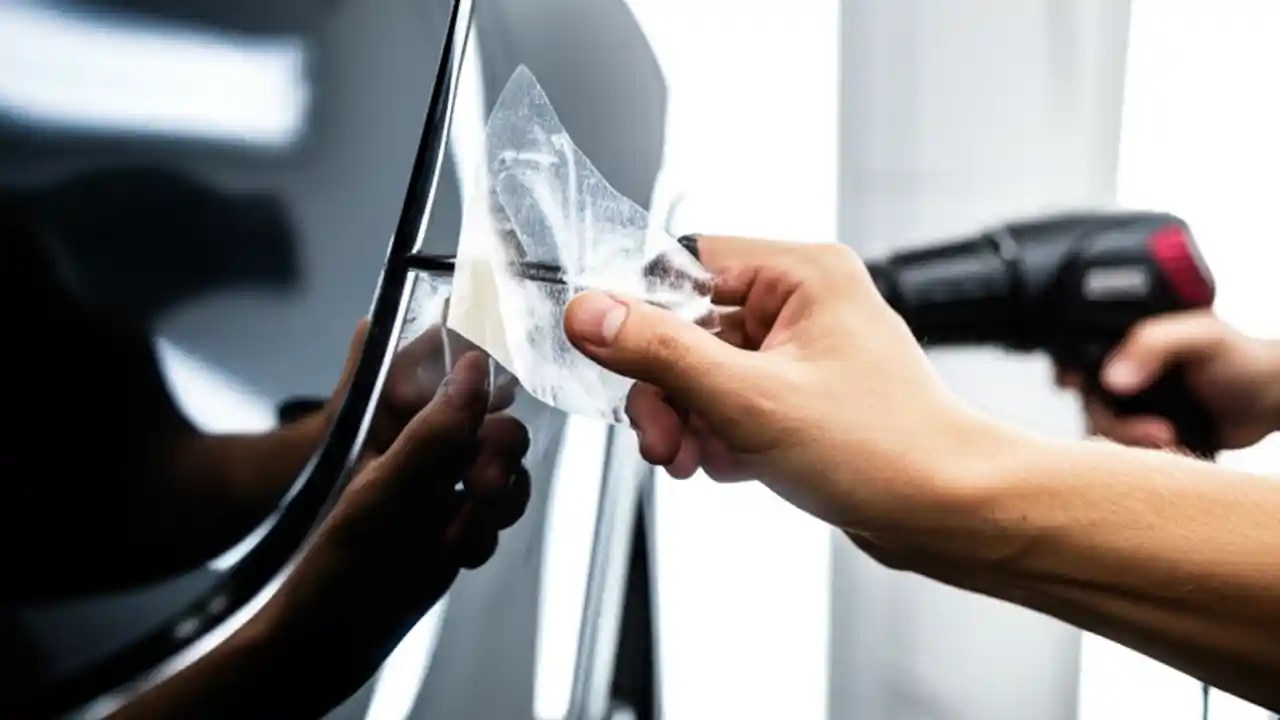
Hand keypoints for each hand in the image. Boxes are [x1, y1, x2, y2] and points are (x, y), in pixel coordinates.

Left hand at [257, 323, 529, 701]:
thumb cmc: (331, 573)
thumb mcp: (385, 495)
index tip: (505, 400)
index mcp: (383, 421)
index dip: (485, 377)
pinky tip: (460, 555)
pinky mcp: (444, 528)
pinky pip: (490, 514)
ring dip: (500, 496)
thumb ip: (434, 433)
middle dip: (497, 452)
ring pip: (496, 468)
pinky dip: (486, 532)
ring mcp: (429, 489)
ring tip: (468, 529)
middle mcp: (408, 447)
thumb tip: (475, 367)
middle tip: (481, 489)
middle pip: (484, 421)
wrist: (318, 653)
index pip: (447, 370)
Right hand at [562, 237, 996, 536]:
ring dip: (686, 420)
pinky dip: (716, 436)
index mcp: (801, 274)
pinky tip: (728, 466)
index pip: (687, 264)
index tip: (608, 350)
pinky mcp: (798, 396)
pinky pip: (729, 402)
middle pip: (688, 327)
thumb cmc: (885, 449)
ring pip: (704, 371)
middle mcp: (801, 304)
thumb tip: (590, 313)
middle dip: (666, 389)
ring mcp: (799, 352)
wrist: (946, 513)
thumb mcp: (749, 398)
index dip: (641, 310)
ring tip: (693, 460)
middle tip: (661, 437)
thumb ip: (660, 352)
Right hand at [1056, 311, 1279, 449]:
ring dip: (1133, 442)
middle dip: (1119, 424)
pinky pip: (1121, 449)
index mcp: (1126, 339)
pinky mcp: (1142, 431)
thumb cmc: (1242, 360)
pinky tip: (1172, 447)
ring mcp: (1132, 403)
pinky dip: (1142, 454)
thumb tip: (1110, 378)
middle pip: (1089, 401)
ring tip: (1173, 440)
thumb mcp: (1201, 337)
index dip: (1071, 374)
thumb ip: (1153, 344)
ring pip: (1102, 429)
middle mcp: (1123, 369)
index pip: (1078, 353)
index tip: (1076, 390)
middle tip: (1158, 431)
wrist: (1269, 402)